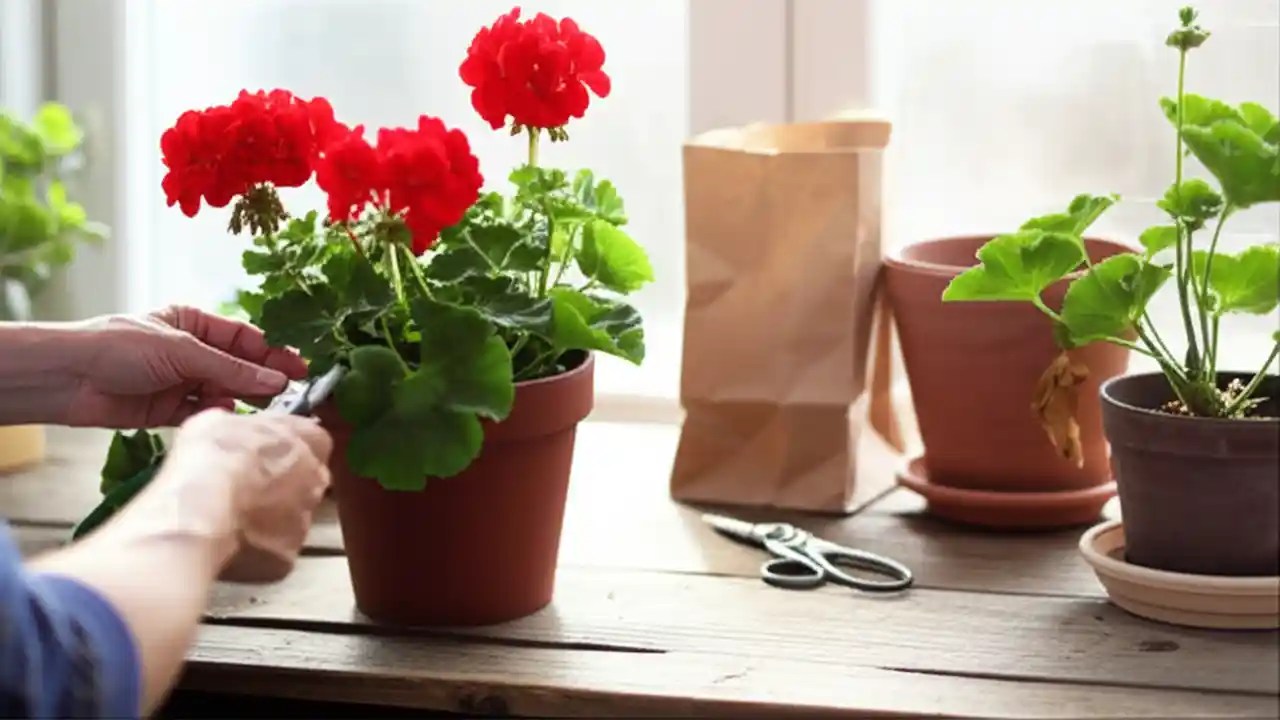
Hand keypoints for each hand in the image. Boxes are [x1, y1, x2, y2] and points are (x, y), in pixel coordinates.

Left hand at [64, 305, 307, 427]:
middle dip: (264, 379)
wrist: (68, 379)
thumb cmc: (118, 347)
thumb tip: (275, 382)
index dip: (273, 353)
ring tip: (268, 409)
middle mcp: (190, 352)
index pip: (244, 338)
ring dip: (244, 399)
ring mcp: (181, 382)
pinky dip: (220, 416)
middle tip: (295, 393)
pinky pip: (205, 413)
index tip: (300, 368)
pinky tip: (231, 417)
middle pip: (239, 366)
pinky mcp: (169, 411)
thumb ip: (231, 369)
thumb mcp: (182, 350)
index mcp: (193, 323)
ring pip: (225, 392)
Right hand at [157, 409, 332, 582]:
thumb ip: (239, 428)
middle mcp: (316, 481)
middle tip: (248, 491)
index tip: (267, 455)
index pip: (316, 441)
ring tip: (233, 522)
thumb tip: (233, 434)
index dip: (291, 448)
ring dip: (271, 521)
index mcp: (306, 441)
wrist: (201, 510)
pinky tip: (229, 546)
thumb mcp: (214, 423)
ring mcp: (305, 522)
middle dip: (285, 487)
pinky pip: (274, 553)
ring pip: (293, 521)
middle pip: (309, 483)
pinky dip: (257, 552)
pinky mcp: (288, 557)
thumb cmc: (211, 455)